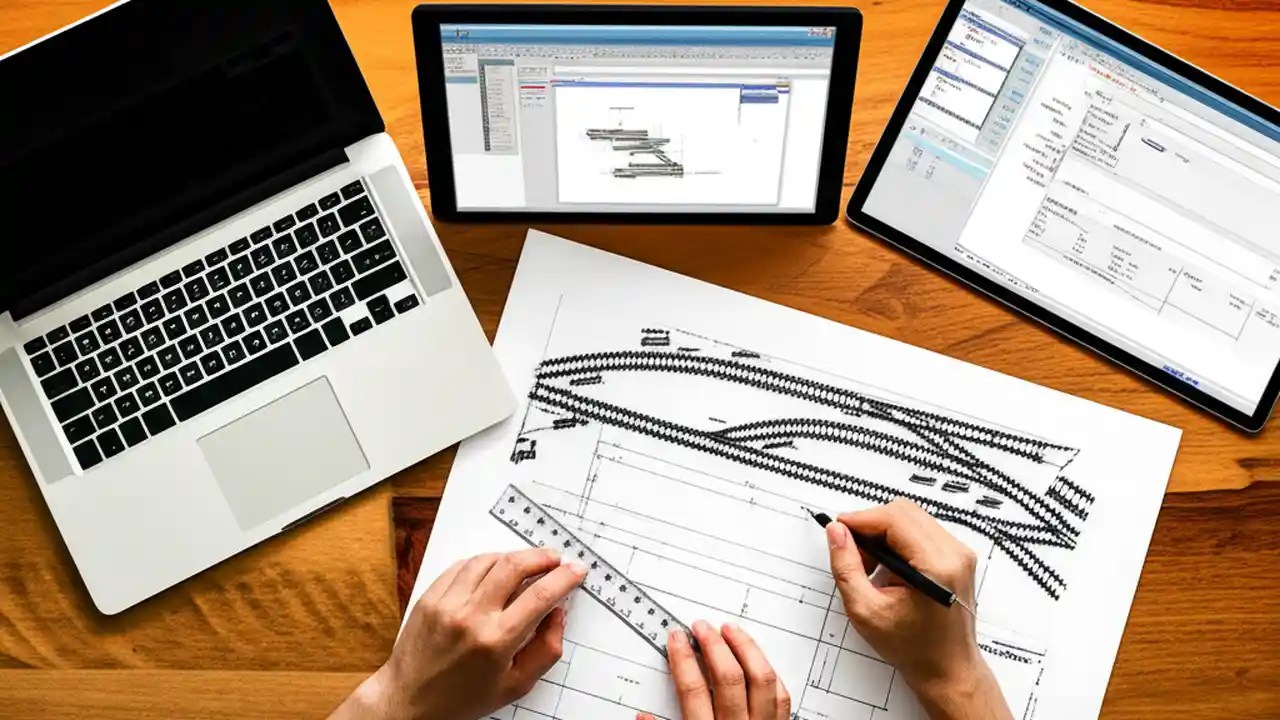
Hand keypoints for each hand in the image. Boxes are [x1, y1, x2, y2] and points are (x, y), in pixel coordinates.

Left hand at [330, 549, 586, 719]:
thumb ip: (546, 649)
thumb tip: (558, 613)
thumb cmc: (463, 698)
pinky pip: (463, 565)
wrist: (409, 700)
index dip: (564, 578)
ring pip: (488, 560)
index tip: (576, 570)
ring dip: (514, 556)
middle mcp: (470, 617)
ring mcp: (447, 603)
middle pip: (514, 566)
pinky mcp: (430, 597)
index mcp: (495, 642)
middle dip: (541, 557)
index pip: (539, 596)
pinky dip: (484, 561)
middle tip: (555, 558)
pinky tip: (495, 568)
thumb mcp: (516, 685)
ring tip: (527, 562)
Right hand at [638, 620, 788, 719]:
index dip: (683, 659)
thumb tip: (643, 716)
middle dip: (714, 645)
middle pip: (729, 677)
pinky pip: (782, 697)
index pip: (693, 691)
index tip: (677, 638)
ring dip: (746, 649)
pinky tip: (759, 659)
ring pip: (762, 680)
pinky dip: (770, 673)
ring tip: (731, 630)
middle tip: (702, 626)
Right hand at [827, 499, 1010, 719]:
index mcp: (937, 566)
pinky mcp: (956, 556)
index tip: (838, 530)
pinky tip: (887, 569)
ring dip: (883, 534)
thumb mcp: (866, 611)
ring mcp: (959, 553)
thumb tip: (836, 533)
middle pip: (903, 511)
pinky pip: (920, 530)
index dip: (860, 520)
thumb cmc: (914, 648)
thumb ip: (847, 568)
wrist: (948, 669)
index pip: (894, 519)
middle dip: (871, 526)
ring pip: (911, 518)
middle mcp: (955, 553)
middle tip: (853, 553)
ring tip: (871, 567)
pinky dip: (897, 541)